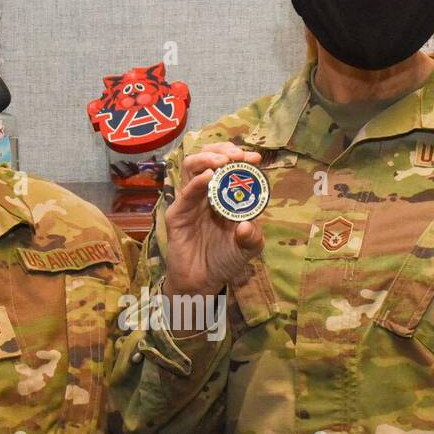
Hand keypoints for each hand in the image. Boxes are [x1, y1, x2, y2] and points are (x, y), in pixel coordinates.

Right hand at [163, 145, 265, 299]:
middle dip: (224, 151)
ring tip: (224, 162)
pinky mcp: (177, 214)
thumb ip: (252, 236)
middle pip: (208, 157)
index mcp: (225, 194)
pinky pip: (185, 193)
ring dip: (208, 158)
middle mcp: (207, 192)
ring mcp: (190, 201)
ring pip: (192, 166)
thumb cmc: (225, 260)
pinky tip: (209, 177)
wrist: (203, 282)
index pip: (230, 166)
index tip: (255, 158)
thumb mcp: (248, 248)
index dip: (242, 158)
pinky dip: (197, 182)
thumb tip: (246, 224)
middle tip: (239, 156)